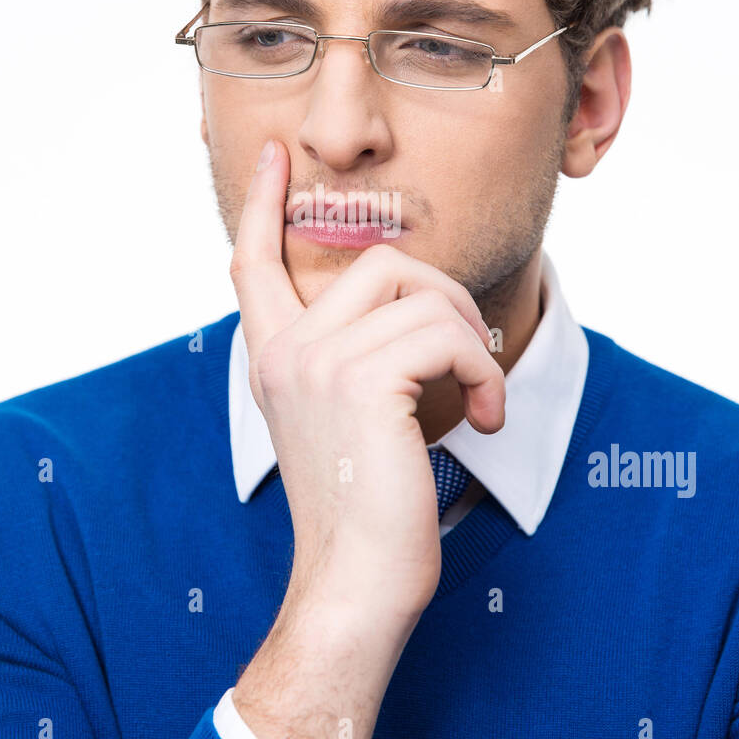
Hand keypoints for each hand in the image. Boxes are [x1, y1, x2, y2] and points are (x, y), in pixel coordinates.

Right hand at [230, 139, 505, 619]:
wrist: (357, 582)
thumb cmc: (368, 511)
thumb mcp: (348, 421)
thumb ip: (357, 358)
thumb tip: (421, 304)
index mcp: (273, 359)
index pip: (252, 263)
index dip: (265, 205)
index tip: (277, 156)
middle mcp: (284, 352)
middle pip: (379, 262)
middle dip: (446, 297)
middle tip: (473, 353)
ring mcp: (317, 361)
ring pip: (422, 292)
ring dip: (474, 341)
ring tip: (484, 396)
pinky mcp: (361, 379)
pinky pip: (449, 332)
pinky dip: (485, 369)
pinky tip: (487, 417)